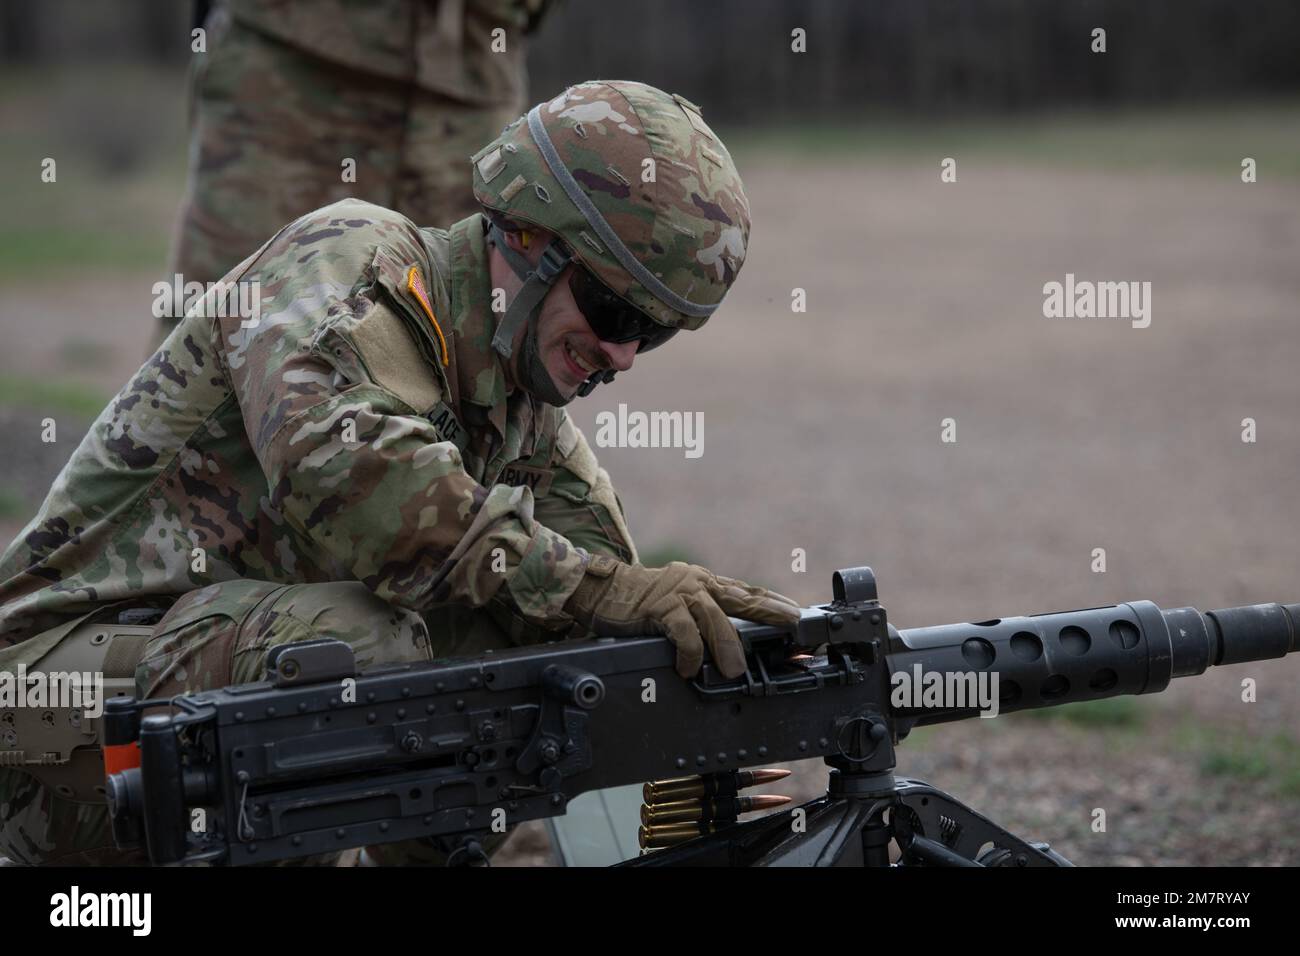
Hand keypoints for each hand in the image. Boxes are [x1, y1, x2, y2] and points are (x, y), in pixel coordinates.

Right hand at [564, 555, 801, 677]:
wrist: (602, 590)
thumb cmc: (641, 600)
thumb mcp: (679, 601)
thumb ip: (704, 615)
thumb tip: (731, 643)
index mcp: (705, 582)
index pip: (747, 591)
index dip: (773, 602)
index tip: (797, 615)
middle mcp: (698, 583)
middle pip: (742, 598)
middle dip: (770, 613)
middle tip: (792, 627)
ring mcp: (679, 593)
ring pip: (715, 619)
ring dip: (728, 647)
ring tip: (735, 670)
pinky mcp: (660, 607)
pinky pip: (683, 633)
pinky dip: (690, 654)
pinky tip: (689, 670)